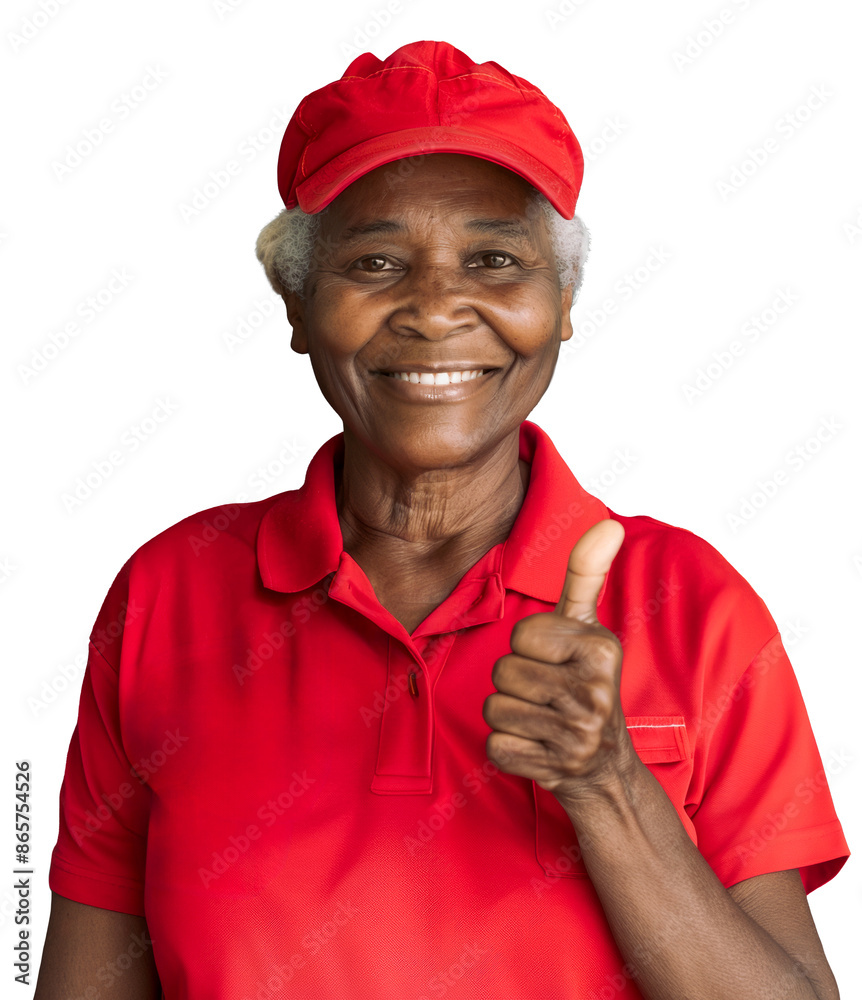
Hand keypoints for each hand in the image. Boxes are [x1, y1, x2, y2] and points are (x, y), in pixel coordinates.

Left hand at [482, 518, 630, 802]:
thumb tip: (609, 523)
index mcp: (601, 648)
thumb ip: (586, 574)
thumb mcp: (587, 628)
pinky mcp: (556, 769)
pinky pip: (496, 746)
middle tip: (548, 695)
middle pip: (504, 671)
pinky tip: (538, 748)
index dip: (528, 648)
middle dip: (516, 683)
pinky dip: (509, 749)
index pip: (521, 635)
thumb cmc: (585, 683)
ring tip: (542, 719)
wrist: (605, 767)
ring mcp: (578, 735)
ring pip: (495, 708)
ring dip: (510, 715)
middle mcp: (596, 691)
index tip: (555, 663)